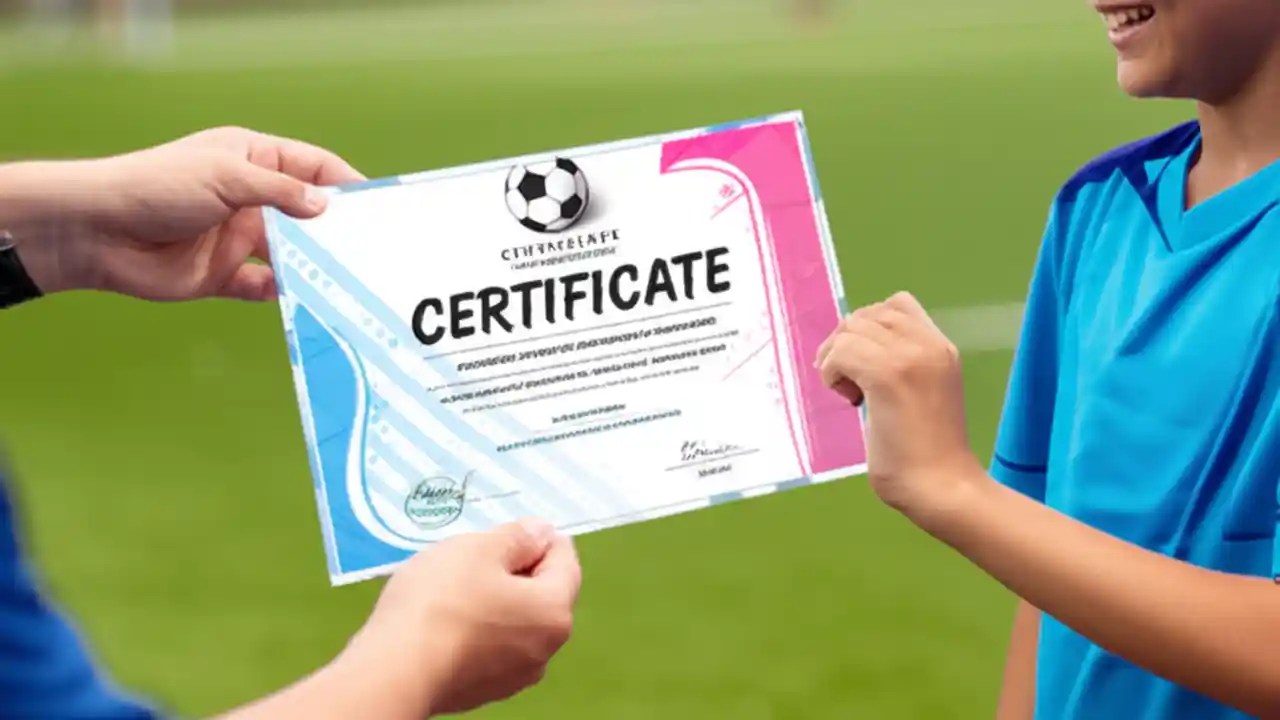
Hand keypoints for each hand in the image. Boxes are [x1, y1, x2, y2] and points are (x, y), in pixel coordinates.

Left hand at [5, 126, 364, 301]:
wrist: (97, 232)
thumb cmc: (157, 187)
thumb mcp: (225, 176)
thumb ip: (279, 191)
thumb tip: (327, 206)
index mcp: (252, 160)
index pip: (312, 167)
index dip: (345, 183)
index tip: (377, 205)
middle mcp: (250, 199)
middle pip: (307, 214)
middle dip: (336, 230)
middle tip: (373, 248)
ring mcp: (238, 238)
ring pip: (291, 254)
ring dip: (316, 265)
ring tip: (350, 280)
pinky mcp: (223, 276)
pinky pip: (264, 287)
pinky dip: (285, 293)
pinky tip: (307, 301)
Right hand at [341, 519, 580, 717]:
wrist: (394, 671)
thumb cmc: (442, 601)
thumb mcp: (479, 549)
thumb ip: (518, 538)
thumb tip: (541, 533)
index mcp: (554, 612)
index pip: (565, 561)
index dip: (540, 537)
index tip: (509, 528)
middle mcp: (545, 650)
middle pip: (542, 594)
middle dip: (516, 570)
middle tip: (476, 554)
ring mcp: (514, 676)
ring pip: (515, 622)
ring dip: (496, 601)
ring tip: (456, 586)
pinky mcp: (483, 692)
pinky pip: (491, 648)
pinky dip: (478, 629)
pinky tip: (446, 619)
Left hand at [815, 292, 983, 518]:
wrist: (941, 487)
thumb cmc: (925, 453)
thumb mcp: (921, 391)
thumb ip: (900, 363)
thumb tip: (852, 345)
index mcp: (941, 348)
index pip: (896, 304)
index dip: (869, 328)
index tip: (865, 365)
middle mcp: (930, 345)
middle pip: (867, 313)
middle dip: (846, 341)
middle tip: (848, 382)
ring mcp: (910, 357)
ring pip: (850, 329)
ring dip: (837, 358)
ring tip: (852, 394)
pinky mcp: (888, 376)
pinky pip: (841, 352)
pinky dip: (832, 373)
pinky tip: (850, 400)